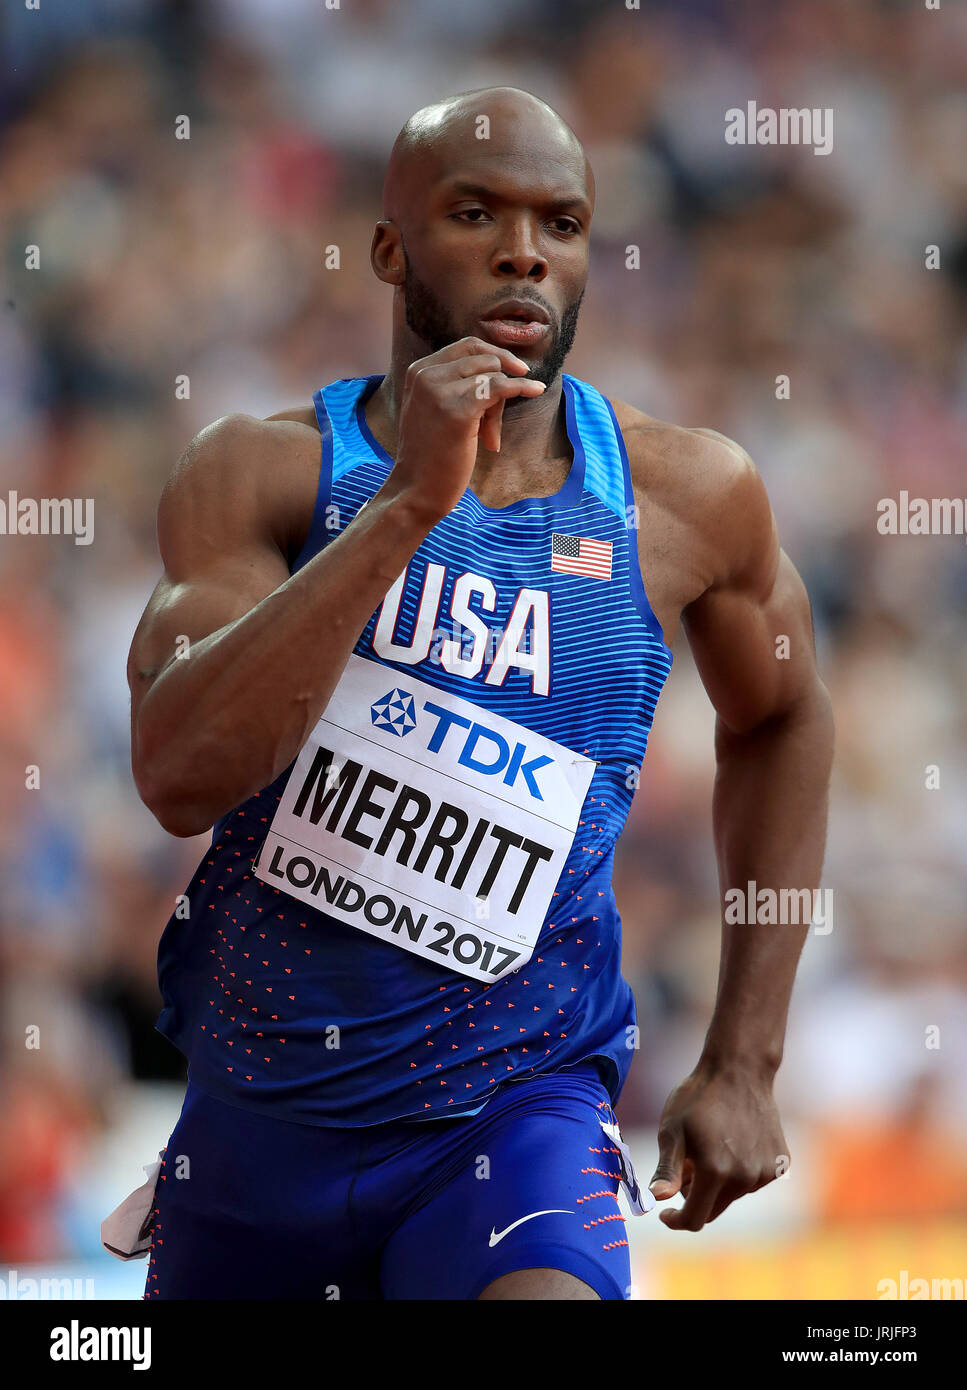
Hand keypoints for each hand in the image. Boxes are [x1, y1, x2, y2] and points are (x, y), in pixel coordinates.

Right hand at [388, 337, 545, 519]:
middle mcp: (426, 374)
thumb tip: (503, 371)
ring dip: (498, 407)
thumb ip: (456, 385)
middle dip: (498, 384)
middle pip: (483, 360)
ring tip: (487, 436)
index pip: (467, 346)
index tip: (517, 369)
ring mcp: (440, 390)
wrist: (417, 490)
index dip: (495, 355)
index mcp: (419, 370)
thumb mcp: (436, 409)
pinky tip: (538, 390)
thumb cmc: (431, 455)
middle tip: (492, 421)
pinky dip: (523, 388)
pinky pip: (501, 388)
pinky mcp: (459, 409)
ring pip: (493, 377)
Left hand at [648, 1063, 787, 1229]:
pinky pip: (752, 1181)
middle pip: (713, 1209)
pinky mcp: (780, 1164)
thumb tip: (656, 1199)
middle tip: (686, 1165)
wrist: (739, 1069)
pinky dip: (739, 1172)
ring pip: (733, 1194)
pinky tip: (734, 1142)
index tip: (664, 1213)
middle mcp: (744, 1178)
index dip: (676, 1220)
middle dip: (695, 1196)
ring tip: (709, 1146)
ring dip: (718, 1182)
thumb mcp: (672, 1130)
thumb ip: (667, 1169)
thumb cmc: (698, 1097)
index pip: (695, 1219)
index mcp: (715, 1172)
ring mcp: (766, 1172)